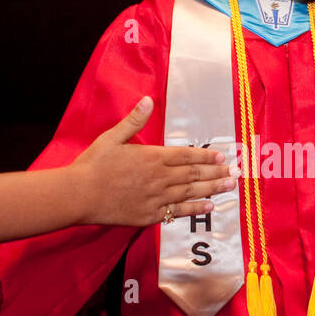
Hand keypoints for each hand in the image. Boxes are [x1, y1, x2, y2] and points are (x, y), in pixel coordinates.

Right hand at [69, 97, 235, 226]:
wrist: (79, 195)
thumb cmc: (93, 165)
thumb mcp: (112, 137)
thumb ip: (134, 121)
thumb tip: (148, 100)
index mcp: (152, 157)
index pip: (186, 155)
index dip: (205, 156)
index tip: (221, 156)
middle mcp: (159, 177)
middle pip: (194, 174)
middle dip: (216, 172)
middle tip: (235, 172)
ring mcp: (156, 198)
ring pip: (191, 192)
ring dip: (212, 188)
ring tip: (230, 186)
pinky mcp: (150, 215)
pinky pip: (178, 212)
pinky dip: (195, 209)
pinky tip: (209, 206)